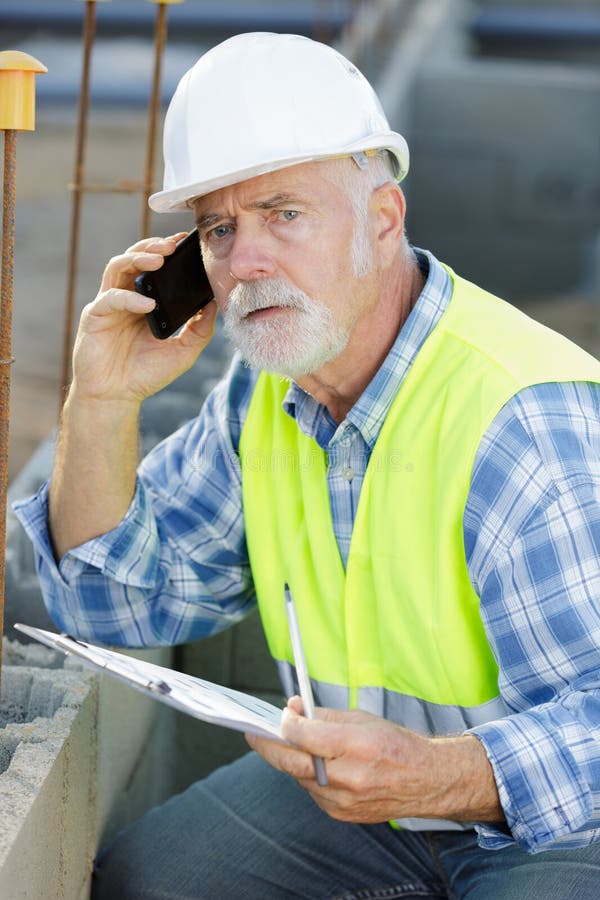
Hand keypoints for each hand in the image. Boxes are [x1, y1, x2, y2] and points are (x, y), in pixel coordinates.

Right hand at [70, 234, 216, 406]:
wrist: (117, 397)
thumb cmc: (146, 374)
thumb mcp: (184, 351)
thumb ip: (200, 328)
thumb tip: (215, 304)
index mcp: (145, 301)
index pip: (154, 266)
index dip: (168, 251)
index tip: (187, 242)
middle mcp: (125, 297)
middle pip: (134, 258)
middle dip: (153, 247)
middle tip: (172, 246)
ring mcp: (109, 305)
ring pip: (117, 267)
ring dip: (138, 258)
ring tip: (159, 260)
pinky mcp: (94, 316)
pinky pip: (110, 298)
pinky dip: (129, 297)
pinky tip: (147, 304)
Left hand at [246, 697, 502, 824]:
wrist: (426, 781)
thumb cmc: (396, 744)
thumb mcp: (363, 718)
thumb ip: (325, 716)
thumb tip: (295, 710)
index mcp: (356, 746)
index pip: (305, 735)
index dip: (287, 723)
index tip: (281, 713)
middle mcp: (348, 777)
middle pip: (293, 763)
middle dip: (268, 747)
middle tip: (253, 734)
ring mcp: (343, 801)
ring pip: (299, 778)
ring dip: (291, 760)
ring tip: (290, 743)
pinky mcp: (341, 814)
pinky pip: (312, 792)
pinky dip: (307, 776)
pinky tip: (313, 764)